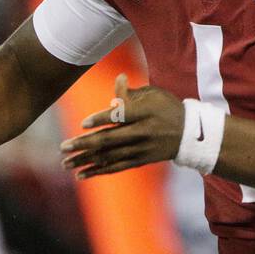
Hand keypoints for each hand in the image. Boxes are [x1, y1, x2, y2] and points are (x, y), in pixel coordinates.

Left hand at [60, 74, 183, 178]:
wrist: (190, 134)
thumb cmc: (167, 108)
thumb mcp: (153, 94)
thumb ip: (131, 91)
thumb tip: (117, 78)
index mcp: (144, 112)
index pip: (121, 115)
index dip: (102, 119)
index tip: (83, 123)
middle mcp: (142, 132)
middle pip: (110, 139)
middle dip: (85, 144)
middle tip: (64, 147)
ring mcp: (141, 149)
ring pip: (110, 157)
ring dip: (86, 160)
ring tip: (66, 163)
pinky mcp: (140, 160)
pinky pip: (117, 167)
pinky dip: (98, 171)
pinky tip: (81, 174)